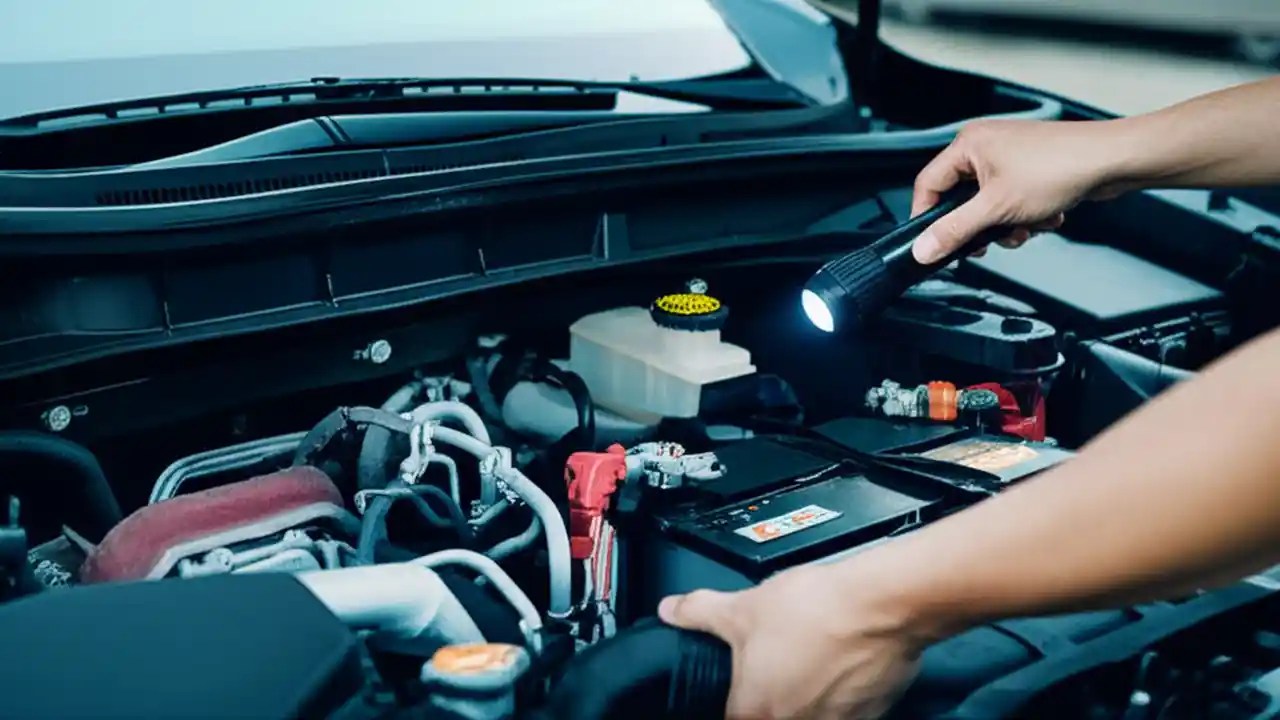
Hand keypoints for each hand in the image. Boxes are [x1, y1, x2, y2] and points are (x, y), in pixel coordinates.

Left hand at [658, 564, 922, 719]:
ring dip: (809, 699)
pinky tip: (840, 663)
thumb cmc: (815, 611)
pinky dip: (842, 693)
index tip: (740, 691)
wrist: (879, 605)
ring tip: (810, 662)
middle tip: (777, 669)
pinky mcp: (873, 715)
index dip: (732, 705)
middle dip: (775, 699)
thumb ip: (700, 612)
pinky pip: (847, 712)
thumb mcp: (742, 607)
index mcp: (755, 713)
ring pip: (813, 718)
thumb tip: (672, 609)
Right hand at [911, 118, 1129, 262]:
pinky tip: (1046, 215)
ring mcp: (1009, 157)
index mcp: (967, 145)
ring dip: (1008, 224)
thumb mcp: (996, 209)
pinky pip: (1012, 202)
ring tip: (1028, 225)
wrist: (1112, 160)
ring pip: (989, 206)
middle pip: (961, 200)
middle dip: (981, 226)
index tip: (932, 244)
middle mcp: (984, 146)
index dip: (927, 218)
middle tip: (988, 241)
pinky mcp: (1030, 169)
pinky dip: (1026, 215)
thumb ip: (954, 231)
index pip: (928, 185)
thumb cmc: (1059, 168)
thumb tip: (922, 249)